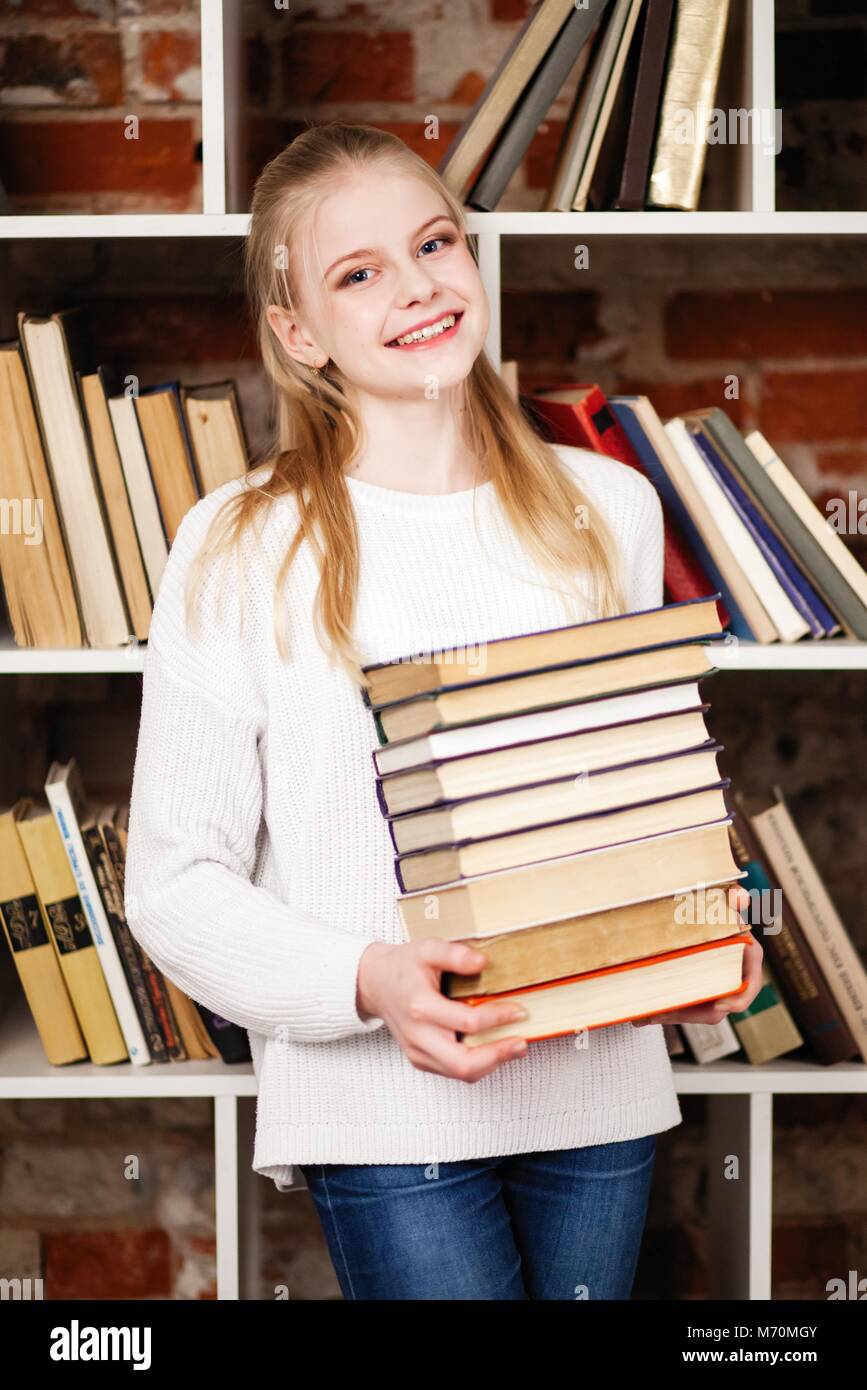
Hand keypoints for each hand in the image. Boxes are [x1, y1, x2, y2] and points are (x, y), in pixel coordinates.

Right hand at [357, 937, 528, 1081]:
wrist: (374, 983)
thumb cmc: (402, 966)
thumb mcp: (427, 948)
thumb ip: (454, 954)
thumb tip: (482, 962)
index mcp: (420, 1006)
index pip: (467, 1022)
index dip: (497, 1017)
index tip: (518, 1010)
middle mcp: (418, 1035)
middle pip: (462, 1063)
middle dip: (498, 1055)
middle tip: (521, 1043)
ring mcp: (417, 1051)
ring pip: (460, 1073)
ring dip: (491, 1063)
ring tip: (513, 1048)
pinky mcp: (419, 1060)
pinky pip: (453, 1072)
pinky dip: (477, 1065)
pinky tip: (492, 1050)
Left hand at [632, 885, 762, 1028]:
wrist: (698, 914)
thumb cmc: (714, 906)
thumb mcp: (721, 899)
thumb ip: (732, 895)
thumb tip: (739, 895)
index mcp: (748, 958)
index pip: (749, 987)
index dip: (738, 1000)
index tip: (720, 1005)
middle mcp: (734, 979)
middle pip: (714, 1009)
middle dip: (686, 1014)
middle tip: (658, 1012)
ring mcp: (715, 990)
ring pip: (695, 1013)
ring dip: (669, 1015)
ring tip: (640, 1015)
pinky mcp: (697, 995)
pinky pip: (683, 1010)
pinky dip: (663, 1012)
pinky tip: (639, 1015)